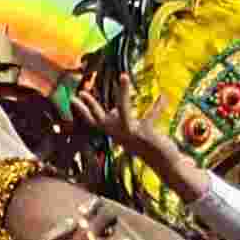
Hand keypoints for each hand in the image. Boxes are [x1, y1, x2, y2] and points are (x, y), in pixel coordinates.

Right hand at [50, 80, 199, 189]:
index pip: (95, 122)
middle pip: (100, 119)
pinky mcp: (146, 135)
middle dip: (90, 106)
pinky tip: (162, 97)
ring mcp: (132, 135)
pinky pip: (150, 116)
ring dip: (123, 92)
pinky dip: (157, 106)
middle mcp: (120, 135)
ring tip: (123, 76)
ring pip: (123, 110)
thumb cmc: (148, 145)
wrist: (165, 163)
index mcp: (115, 133)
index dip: (84, 111)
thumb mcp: (131, 131)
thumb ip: (120, 121)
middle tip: (80, 92)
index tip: (74, 98)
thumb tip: (112, 110)